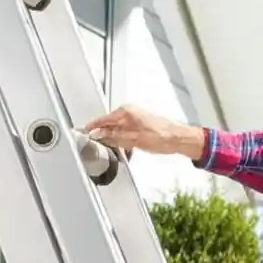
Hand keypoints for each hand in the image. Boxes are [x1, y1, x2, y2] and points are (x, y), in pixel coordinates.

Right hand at [83, 104, 204, 158]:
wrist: (178, 139)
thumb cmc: (161, 136)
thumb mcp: (132, 139)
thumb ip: (114, 137)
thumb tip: (99, 136)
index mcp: (125, 112)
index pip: (102, 119)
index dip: (92, 127)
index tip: (84, 132)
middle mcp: (130, 112)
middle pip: (109, 125)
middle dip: (104, 136)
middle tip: (98, 146)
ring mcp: (135, 119)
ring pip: (118, 131)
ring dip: (116, 141)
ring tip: (114, 151)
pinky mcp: (141, 126)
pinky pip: (126, 134)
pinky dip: (124, 142)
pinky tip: (127, 151)